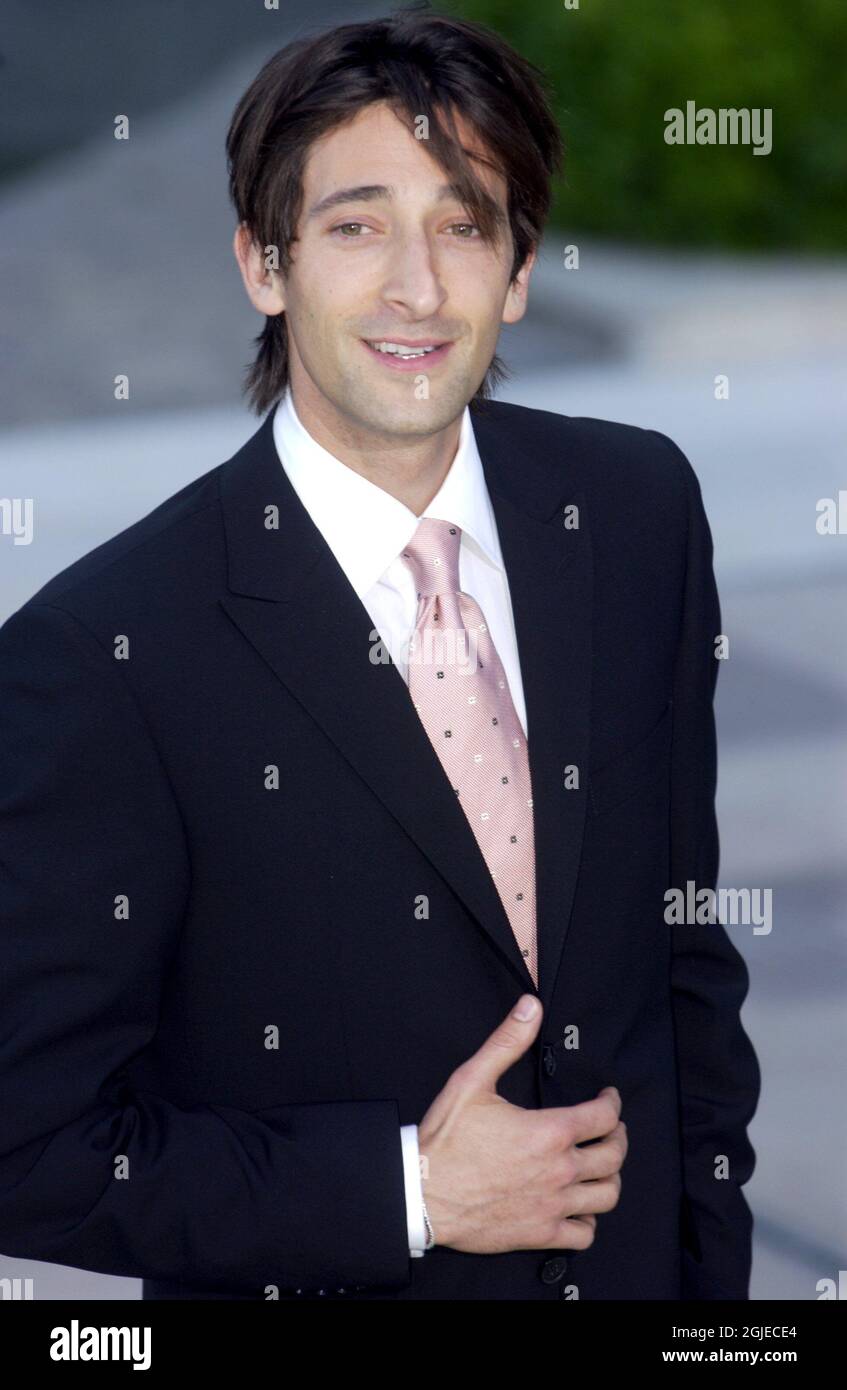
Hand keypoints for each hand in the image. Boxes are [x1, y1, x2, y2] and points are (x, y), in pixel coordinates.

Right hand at [418, 994, 626, 1253]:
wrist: (420, 1193)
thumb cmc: (445, 1140)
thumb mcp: (472, 1080)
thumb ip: (507, 1042)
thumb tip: (531, 1007)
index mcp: (549, 1131)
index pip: (604, 1117)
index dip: (613, 1102)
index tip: (609, 1098)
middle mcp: (559, 1169)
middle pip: (614, 1155)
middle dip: (619, 1137)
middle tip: (611, 1130)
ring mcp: (552, 1205)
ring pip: (608, 1194)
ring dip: (610, 1177)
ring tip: (601, 1166)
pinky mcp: (540, 1233)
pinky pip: (585, 1233)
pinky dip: (589, 1219)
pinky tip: (579, 1205)